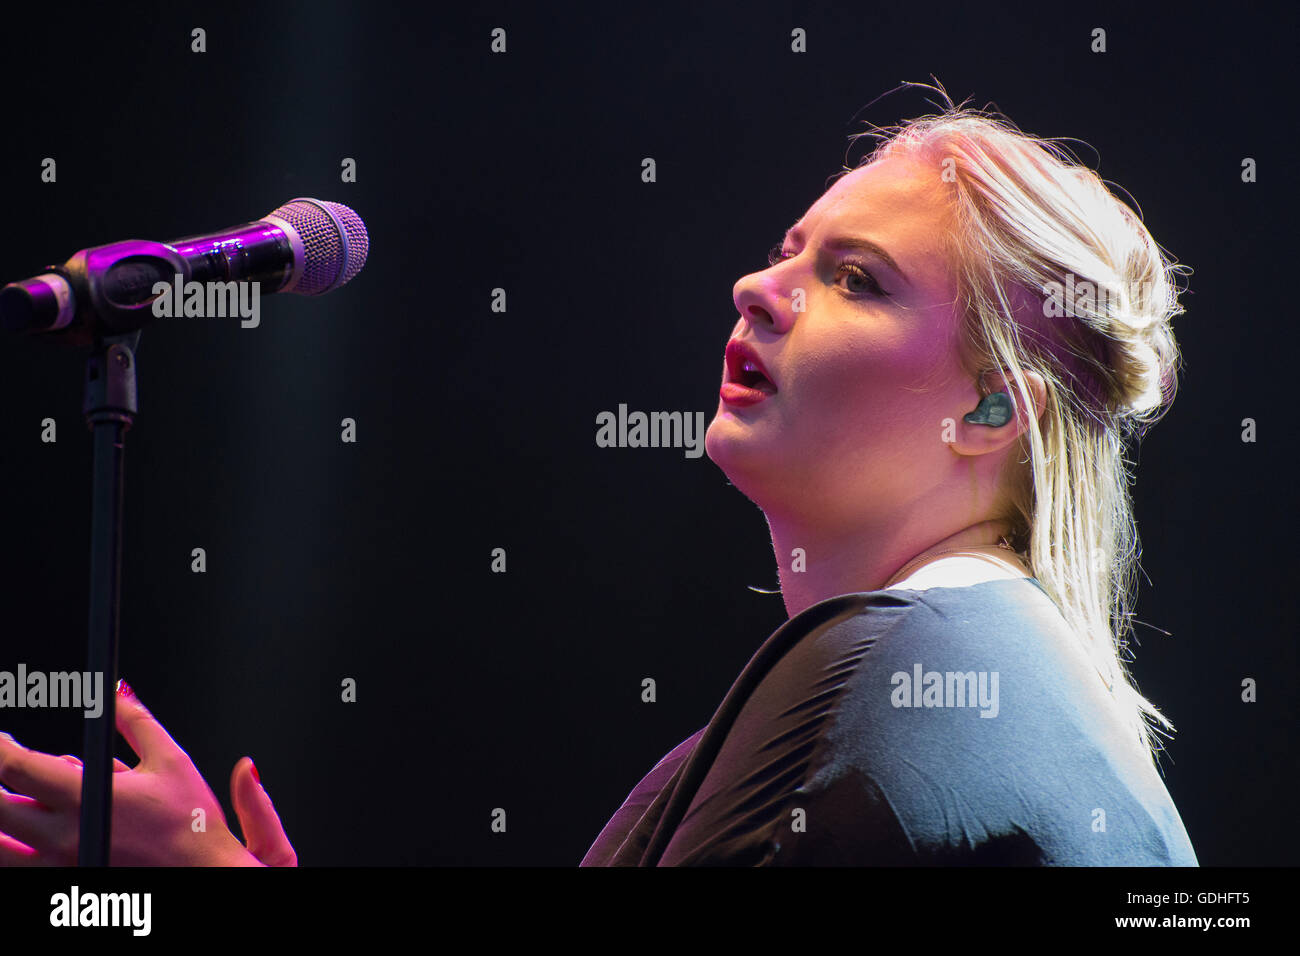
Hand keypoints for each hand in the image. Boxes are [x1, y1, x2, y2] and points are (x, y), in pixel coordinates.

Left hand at [0, 681, 295, 865]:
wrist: (205, 873)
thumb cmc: (192, 823)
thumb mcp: (171, 760)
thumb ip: (135, 721)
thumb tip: (118, 692)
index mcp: (87, 800)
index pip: (18, 768)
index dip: (1, 748)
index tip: (3, 739)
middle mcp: (65, 838)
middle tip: (4, 764)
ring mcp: (60, 867)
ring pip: (1, 849)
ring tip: (6, 802)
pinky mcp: (65, 884)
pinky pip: (20, 868)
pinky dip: (15, 848)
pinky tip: (23, 836)